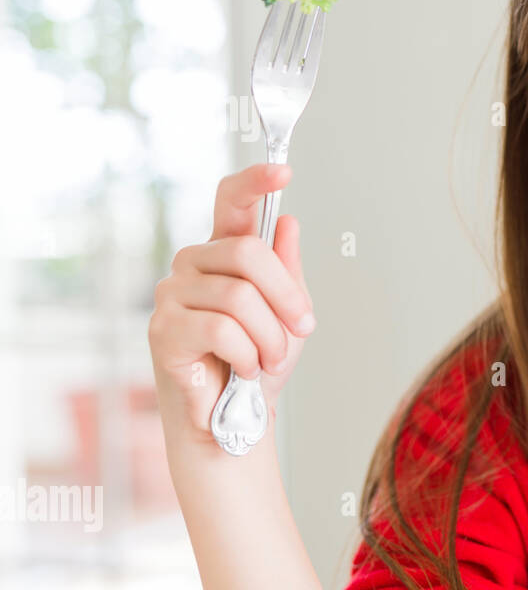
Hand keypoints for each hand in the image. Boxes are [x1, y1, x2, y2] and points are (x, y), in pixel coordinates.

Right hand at [148, 163, 315, 443]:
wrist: (237, 419)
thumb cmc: (258, 363)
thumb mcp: (287, 314)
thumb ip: (286, 270)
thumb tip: (286, 221)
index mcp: (224, 253)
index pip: (231, 202)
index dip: (255, 182)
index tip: (283, 170)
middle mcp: (193, 264)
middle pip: (249, 252)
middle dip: (287, 296)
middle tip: (301, 330)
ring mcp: (173, 294)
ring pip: (240, 297)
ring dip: (270, 337)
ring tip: (269, 361)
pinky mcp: (164, 330)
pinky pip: (222, 330)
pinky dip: (248, 355)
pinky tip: (244, 369)